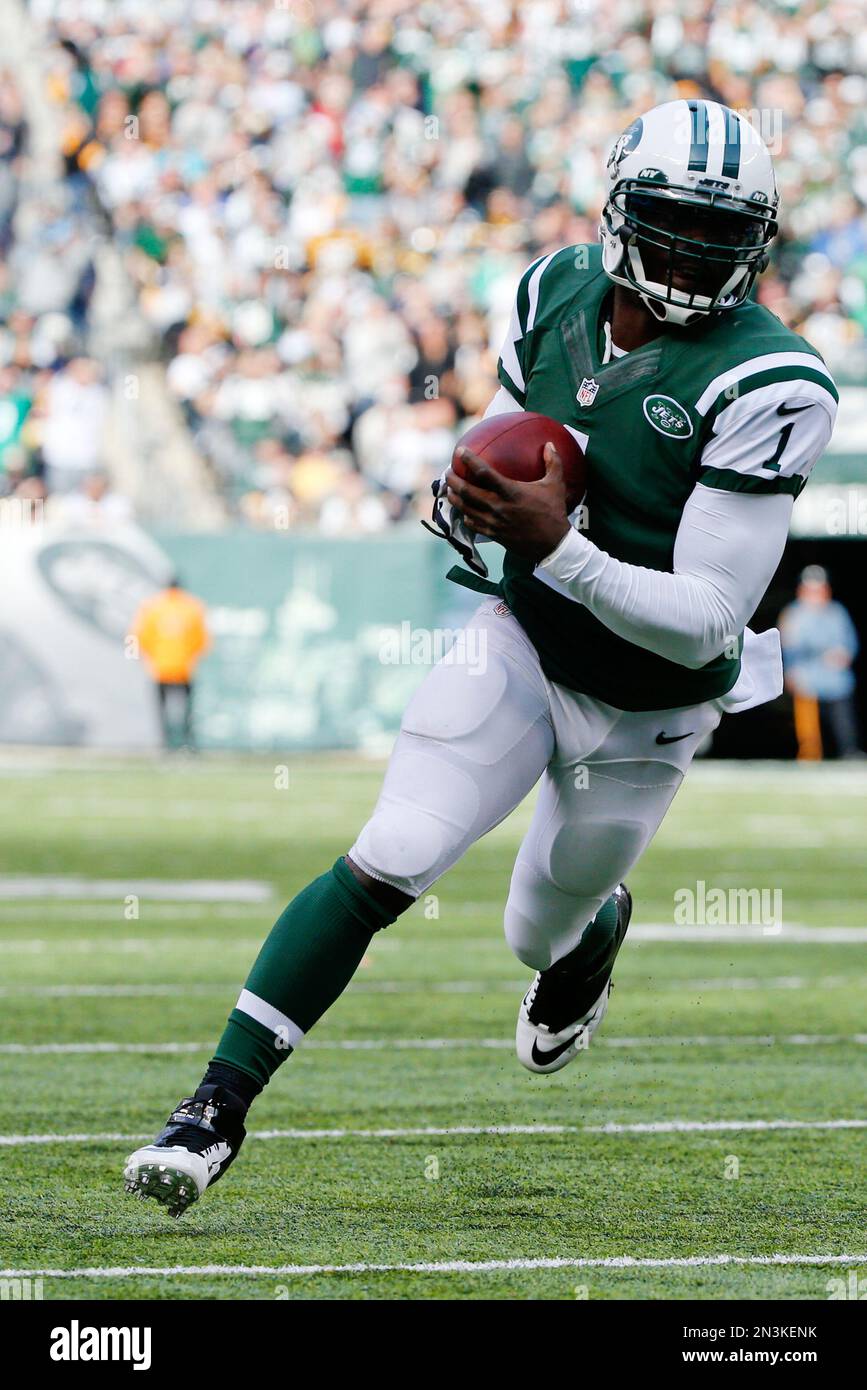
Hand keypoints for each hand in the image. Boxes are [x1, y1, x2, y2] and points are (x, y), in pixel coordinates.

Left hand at [446, 442, 570, 563]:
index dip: (470, 460)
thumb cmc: (554, 512)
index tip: (460, 451)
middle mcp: (498, 507)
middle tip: (449, 472)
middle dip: (453, 480)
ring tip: (449, 489)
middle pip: (466, 492)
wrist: (553, 544)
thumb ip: (553, 462)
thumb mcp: (555, 485)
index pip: (484, 473)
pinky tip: (463, 510)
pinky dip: (465, 515)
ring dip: (454, 497)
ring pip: (465, 508)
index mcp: (511, 492)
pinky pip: (472, 524)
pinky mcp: (493, 534)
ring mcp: (493, 522)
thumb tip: (550, 444)